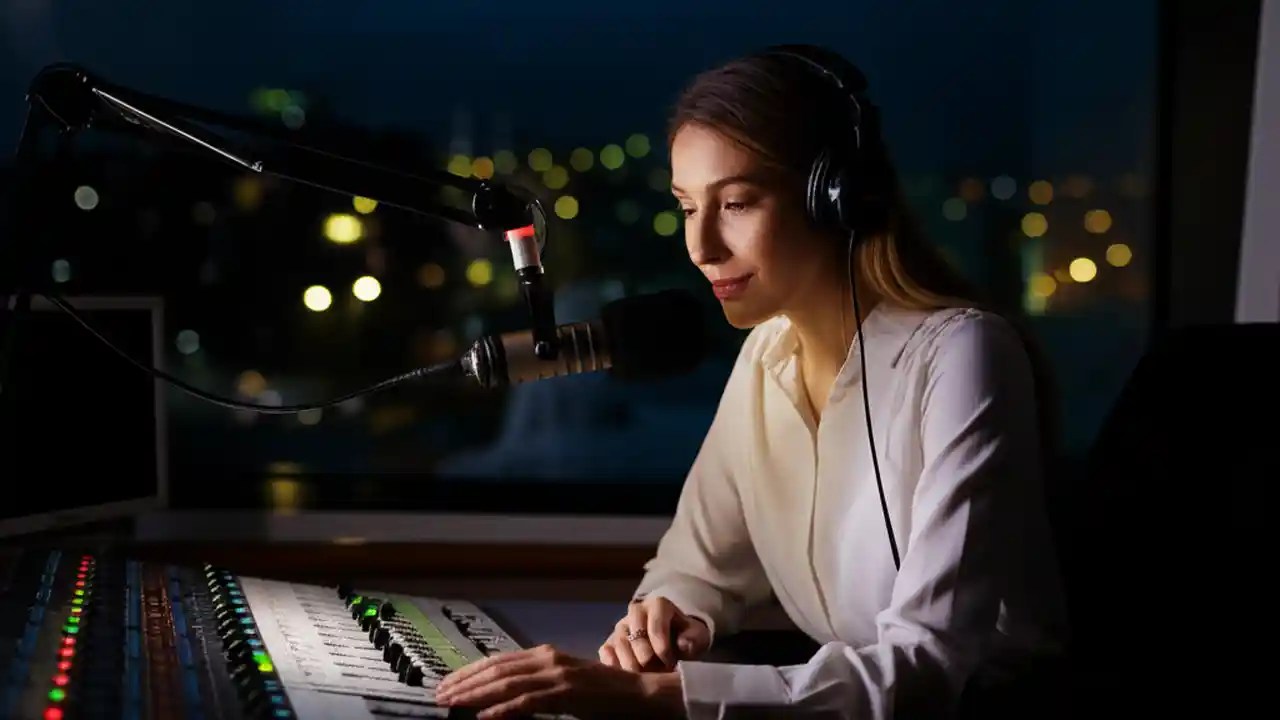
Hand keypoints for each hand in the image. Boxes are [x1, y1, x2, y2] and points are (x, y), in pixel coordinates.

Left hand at [434, 644, 681, 719]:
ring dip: (476, 695)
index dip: (469, 672)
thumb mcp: (563, 684)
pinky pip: (528, 702)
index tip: (447, 683)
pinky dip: (503, 710)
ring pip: (506, 683)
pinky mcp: (567, 693)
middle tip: (440, 695)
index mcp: (545, 654)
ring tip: (454, 705)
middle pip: (496, 669)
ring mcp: (557, 674)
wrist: (638, 694)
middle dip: (465, 683)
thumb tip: (501, 697)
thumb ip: (535, 684)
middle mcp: (548, 658)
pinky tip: (485, 717)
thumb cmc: (601, 694)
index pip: (498, 660)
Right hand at [599, 596, 710, 671]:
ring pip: (619, 643)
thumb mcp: (697, 636)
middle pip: (635, 634)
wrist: (674, 641)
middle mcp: (635, 611)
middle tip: (656, 673)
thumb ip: (693, 638)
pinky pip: (606, 652)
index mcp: (658, 605)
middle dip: (646, 657)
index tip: (668, 661)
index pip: (655, 622)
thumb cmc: (686, 637)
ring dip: (631, 665)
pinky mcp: (610, 642)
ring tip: (645, 678)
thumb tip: (683, 644)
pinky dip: (614, 666)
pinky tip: (626, 678)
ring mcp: (621, 627)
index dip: (660, 643)